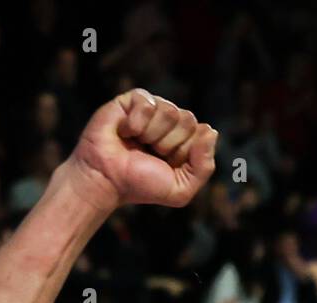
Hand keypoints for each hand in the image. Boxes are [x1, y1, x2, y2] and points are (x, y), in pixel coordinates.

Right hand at [67, 88, 217, 209]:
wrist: (105, 180)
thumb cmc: (139, 185)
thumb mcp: (180, 189)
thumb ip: (204, 167)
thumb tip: (211, 131)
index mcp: (185, 140)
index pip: (202, 134)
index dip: (184, 153)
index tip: (165, 164)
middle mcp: (170, 121)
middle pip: (188, 120)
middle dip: (169, 144)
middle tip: (148, 153)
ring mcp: (152, 108)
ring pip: (170, 111)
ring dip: (152, 135)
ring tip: (135, 143)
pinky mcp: (132, 100)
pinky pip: (148, 104)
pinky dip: (136, 124)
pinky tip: (124, 132)